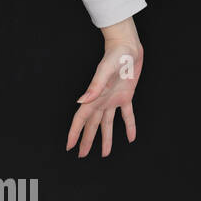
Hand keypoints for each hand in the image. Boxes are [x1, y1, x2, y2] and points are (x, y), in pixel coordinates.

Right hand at [67, 17, 141, 157]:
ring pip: (107, 124)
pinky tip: (130, 138)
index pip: (81, 119)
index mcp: (95, 96)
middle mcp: (102, 100)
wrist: (128, 46)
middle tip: (81, 155)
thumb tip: (82, 102)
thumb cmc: (115, 55)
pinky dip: (129, 126)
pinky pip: (127, 115)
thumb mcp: (104, 70)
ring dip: (105, 138)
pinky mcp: (126, 96)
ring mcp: (113, 99)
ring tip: (104, 153)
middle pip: (92, 125)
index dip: (74, 133)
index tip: (69, 147)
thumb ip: (94, 87)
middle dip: (86, 140)